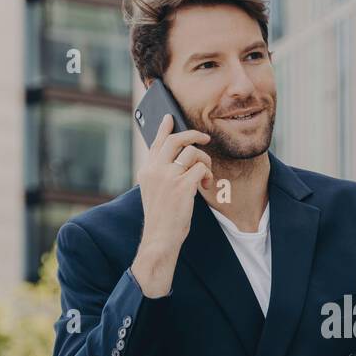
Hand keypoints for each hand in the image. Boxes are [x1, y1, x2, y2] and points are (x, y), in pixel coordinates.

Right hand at [131, 113, 213, 296]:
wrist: (159, 238)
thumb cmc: (161, 218)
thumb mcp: (155, 192)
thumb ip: (161, 174)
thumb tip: (180, 159)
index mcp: (146, 170)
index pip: (157, 143)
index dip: (165, 128)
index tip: (170, 117)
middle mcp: (155, 170)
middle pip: (176, 140)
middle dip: (194, 136)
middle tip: (205, 139)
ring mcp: (167, 177)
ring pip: (193, 153)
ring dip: (205, 161)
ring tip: (206, 175)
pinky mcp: (182, 187)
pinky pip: (201, 168)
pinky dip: (208, 175)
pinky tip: (206, 186)